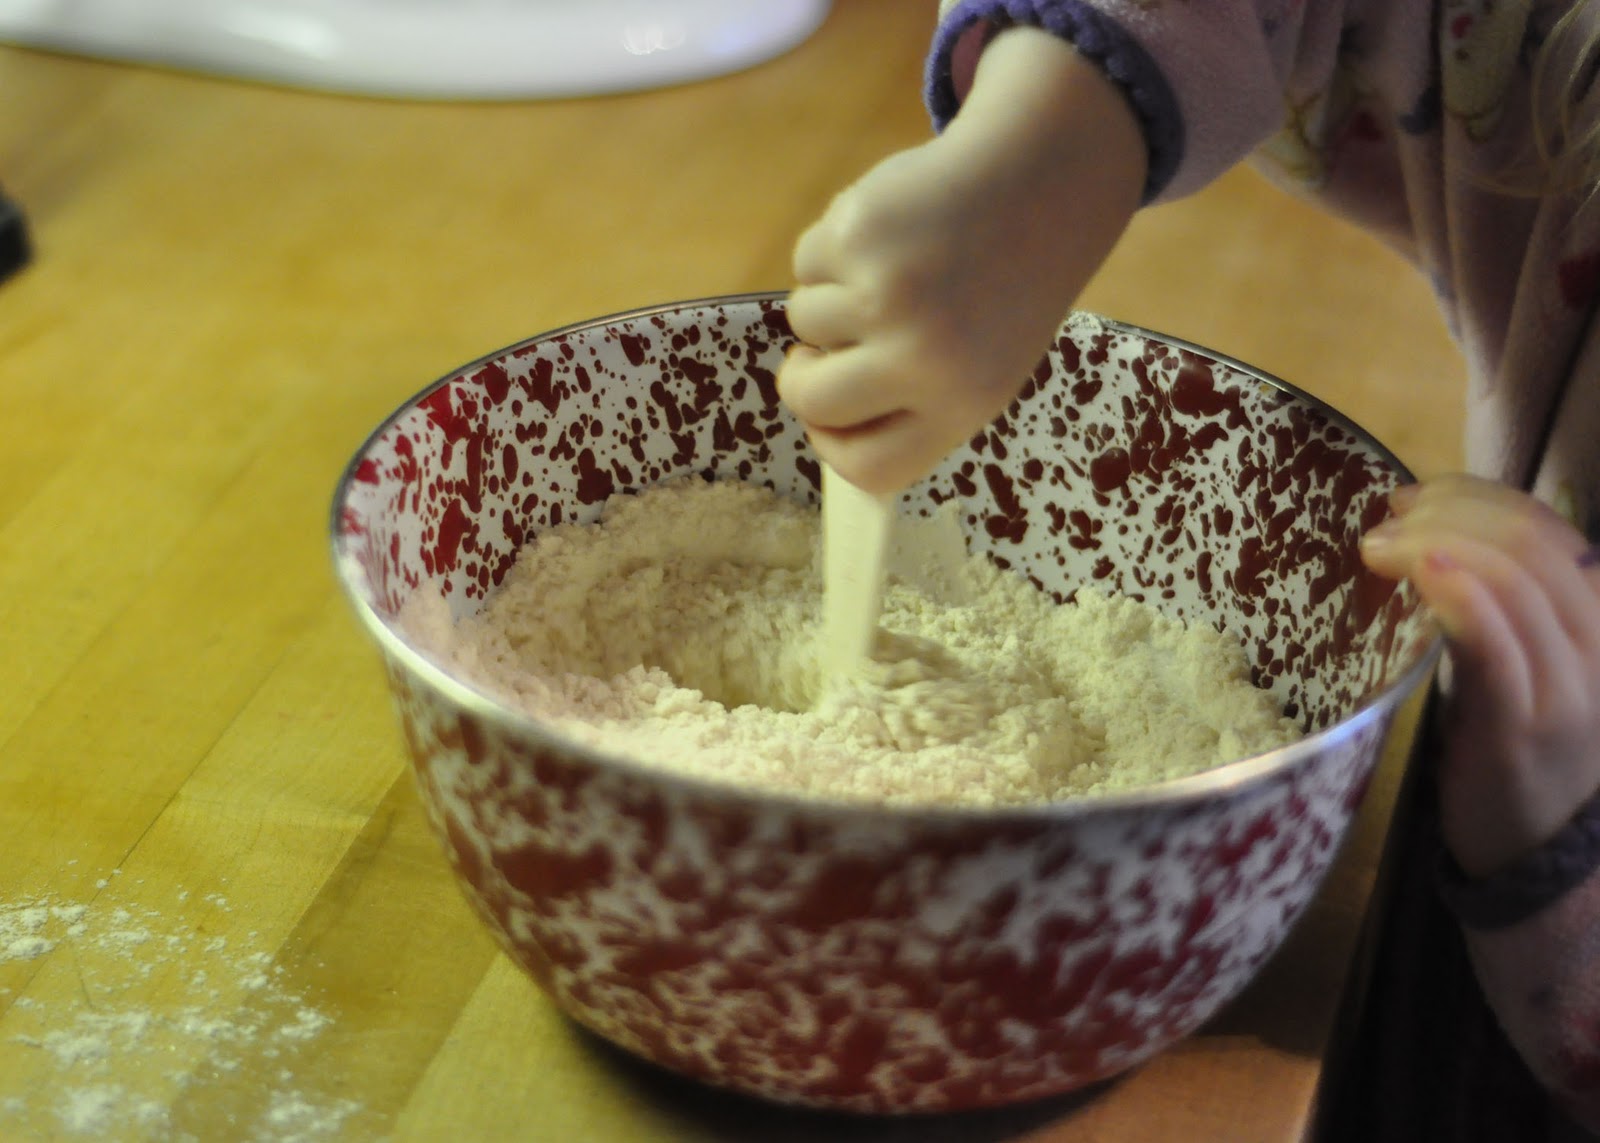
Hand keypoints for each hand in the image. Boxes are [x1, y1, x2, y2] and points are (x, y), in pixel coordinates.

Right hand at [777, 27, 1145, 494]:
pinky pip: (806, 261)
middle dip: (800, 377)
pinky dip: (831, 248)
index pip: (867, 468)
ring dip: (826, 298)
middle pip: (812, 400)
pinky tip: (886, 233)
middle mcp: (922, 358)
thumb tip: (824, 422)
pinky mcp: (858, 236)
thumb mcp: (984, 365)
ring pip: (802, 320)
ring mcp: (885, 295)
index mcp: (961, 404)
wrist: (1041, 183)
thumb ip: (913, 402)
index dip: (830, 446)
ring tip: (886, 270)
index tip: (825, 420)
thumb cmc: (1006, 285)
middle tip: (815, 353)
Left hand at [1360, 475, 1599, 876]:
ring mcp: (1564, 687)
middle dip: (1448, 512)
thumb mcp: (1520, 660)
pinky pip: (1496, 642)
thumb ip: (1500, 602)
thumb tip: (1437, 530)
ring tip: (1377, 547)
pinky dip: (1458, 591)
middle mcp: (1596, 645)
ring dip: (1436, 542)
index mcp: (1597, 619)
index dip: (1475, 495)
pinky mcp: (1519, 728)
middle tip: (1384, 521)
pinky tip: (1419, 568)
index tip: (1412, 497)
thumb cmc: (1512, 745)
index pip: (1546, 527)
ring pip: (1513, 580)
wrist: (1532, 848)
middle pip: (1528, 543)